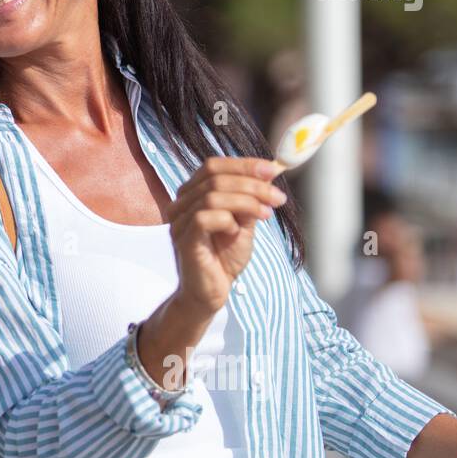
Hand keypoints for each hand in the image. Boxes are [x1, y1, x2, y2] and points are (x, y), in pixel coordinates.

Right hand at [164, 156, 287, 316]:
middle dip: (252, 184)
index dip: (243, 164)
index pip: (213, 166)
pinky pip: (204, 218)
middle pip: (214, 178)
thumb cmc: (224, 258)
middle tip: (277, 197)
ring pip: (212, 196)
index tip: (272, 170)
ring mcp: (179, 222)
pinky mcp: (183, 240)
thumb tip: (267, 174)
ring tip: (266, 215)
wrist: (211, 293)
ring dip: (246, 202)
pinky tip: (237, 232)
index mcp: (192, 195)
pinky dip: (227, 220)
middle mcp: (180, 204)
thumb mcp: (243, 223)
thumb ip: (249, 200)